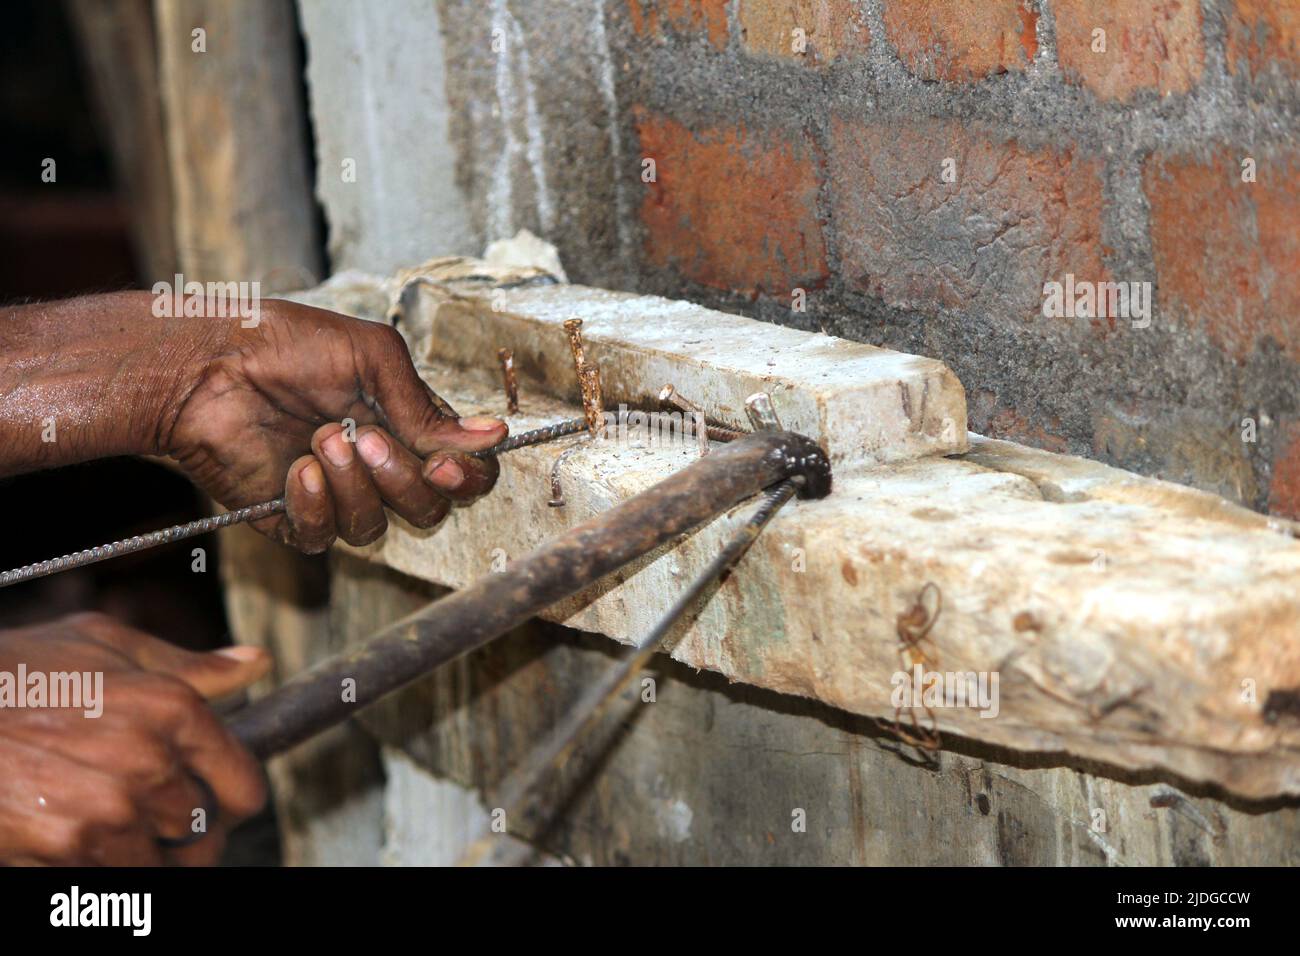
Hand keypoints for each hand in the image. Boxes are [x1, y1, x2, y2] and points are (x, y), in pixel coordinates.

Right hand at [0, 613, 269, 865]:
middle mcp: (150, 760)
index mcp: (173, 708)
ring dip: (143, 854)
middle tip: (154, 815)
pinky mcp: (68, 845)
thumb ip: (190, 665)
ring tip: (110, 823)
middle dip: (185, 831)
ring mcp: (110, 808)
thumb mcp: (105, 644)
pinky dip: (100, 866)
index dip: (232, 798)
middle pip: (204, 833)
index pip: (244, 786)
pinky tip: (75, 832)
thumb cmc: (17, 671)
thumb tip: (255, 663)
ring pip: (162, 866)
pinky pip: (113, 878)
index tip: (217, 800)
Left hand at [165, 298, 507, 551]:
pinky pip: (325, 538)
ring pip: (378, 529)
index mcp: (408, 427)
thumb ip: (427, 407)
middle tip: (367, 437)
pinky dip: (315, 504)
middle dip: (404, 478)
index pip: (464, 472)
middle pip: (429, 508)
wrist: (207, 365)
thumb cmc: (287, 345)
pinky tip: (295, 470)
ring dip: (355, 485)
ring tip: (319, 440)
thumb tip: (494, 435)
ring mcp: (337, 496)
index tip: (443, 460)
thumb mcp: (372, 357)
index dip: (466, 476)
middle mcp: (379, 468)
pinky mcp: (293, 518)